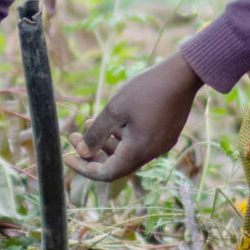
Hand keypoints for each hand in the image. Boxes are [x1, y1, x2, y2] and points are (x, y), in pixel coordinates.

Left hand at [69, 52, 202, 182]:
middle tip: (74, 136)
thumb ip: (96, 134)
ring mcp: (161, 145)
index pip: (106, 173)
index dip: (84, 168)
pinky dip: (122, 139)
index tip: (67, 157)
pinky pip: (139, 145)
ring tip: (89, 122)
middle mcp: (152, 153)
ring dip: (106, 144)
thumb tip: (82, 152)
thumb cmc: (147, 90)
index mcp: (138, 151)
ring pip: (127, 154)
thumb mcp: (114, 110)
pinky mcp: (166, 135)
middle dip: (92, 154)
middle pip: (116, 166)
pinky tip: (113, 121)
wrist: (183, 75)